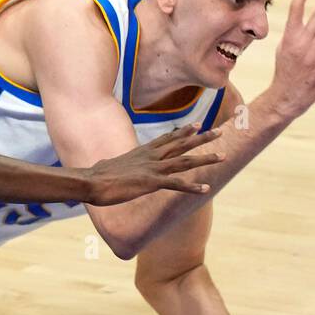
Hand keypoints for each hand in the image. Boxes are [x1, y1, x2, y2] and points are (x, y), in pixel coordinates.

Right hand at [82, 124, 222, 204]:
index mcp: (142, 152)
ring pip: (185, 161)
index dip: (183, 132)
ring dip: (205, 158)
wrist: (91, 181)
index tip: (197, 125)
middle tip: (220, 132)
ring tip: (223, 156)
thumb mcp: (108, 167)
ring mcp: (152, 169)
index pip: (167, 139)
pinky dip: (192, 186)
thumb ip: (114, 167)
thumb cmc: (96, 176)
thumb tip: (105, 168)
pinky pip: (176, 184)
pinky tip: (206, 188)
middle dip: (202, 138)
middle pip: (181, 144)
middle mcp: (150, 157)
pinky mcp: (151, 182)